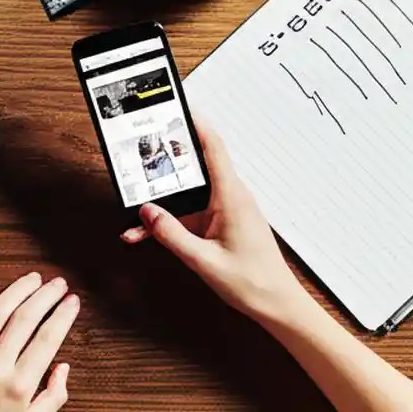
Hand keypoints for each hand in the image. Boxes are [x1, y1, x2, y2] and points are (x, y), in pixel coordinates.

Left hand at [0, 273, 78, 411]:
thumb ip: (51, 398)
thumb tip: (62, 370)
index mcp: (19, 387)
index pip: (48, 338)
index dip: (63, 315)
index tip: (72, 302)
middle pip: (25, 319)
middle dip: (46, 295)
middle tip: (58, 284)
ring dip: (16, 290)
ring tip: (31, 280)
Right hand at [121, 121, 305, 320]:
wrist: (278, 304)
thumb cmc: (252, 282)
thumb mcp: (203, 260)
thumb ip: (171, 235)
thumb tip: (147, 212)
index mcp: (231, 196)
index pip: (213, 148)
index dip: (195, 124)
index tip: (178, 107)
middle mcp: (230, 196)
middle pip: (194, 169)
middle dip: (165, 165)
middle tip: (140, 155)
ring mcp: (226, 209)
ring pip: (187, 196)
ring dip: (162, 206)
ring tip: (134, 218)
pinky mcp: (222, 223)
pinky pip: (191, 215)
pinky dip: (171, 223)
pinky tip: (148, 236)